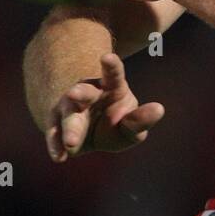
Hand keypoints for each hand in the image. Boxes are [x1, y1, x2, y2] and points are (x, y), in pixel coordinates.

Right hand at [46, 52, 164, 161]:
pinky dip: (56, 145)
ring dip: (69, 126)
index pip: (112, 75)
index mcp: (109, 87)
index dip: (111, 66)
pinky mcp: (57, 127)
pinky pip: (55, 135)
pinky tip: (59, 157)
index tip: (107, 57)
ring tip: (70, 141)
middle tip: (74, 94)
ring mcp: (69, 110)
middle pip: (83, 92)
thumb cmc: (114, 125)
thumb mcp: (131, 125)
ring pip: (68, 114)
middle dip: (79, 93)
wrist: (87, 134)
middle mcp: (86, 94)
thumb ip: (141, 119)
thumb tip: (159, 109)